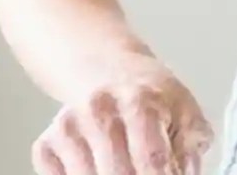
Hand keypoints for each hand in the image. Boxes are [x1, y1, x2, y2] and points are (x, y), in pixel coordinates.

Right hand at [31, 57, 212, 174]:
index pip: (151, 159)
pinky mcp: (45, 143)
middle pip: (118, 173)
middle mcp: (99, 112)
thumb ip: (190, 149)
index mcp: (140, 103)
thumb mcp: (185, 112)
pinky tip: (98, 167)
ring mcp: (68, 128)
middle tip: (147, 174)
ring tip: (128, 166)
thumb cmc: (151, 97)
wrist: (108, 71)